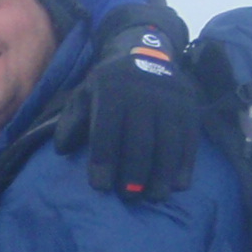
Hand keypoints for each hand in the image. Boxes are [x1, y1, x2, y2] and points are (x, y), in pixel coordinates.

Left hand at [52, 4, 198, 201]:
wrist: (147, 54)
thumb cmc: (109, 87)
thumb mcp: (85, 95)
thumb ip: (71, 121)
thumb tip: (62, 149)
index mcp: (112, 87)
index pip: (107, 128)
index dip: (103, 159)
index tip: (101, 186)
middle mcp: (143, 90)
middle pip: (140, 140)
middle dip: (134, 172)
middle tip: (129, 197)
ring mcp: (170, 97)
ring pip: (168, 141)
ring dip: (162, 173)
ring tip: (154, 197)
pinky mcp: (190, 105)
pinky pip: (189, 138)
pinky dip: (185, 163)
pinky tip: (178, 185)